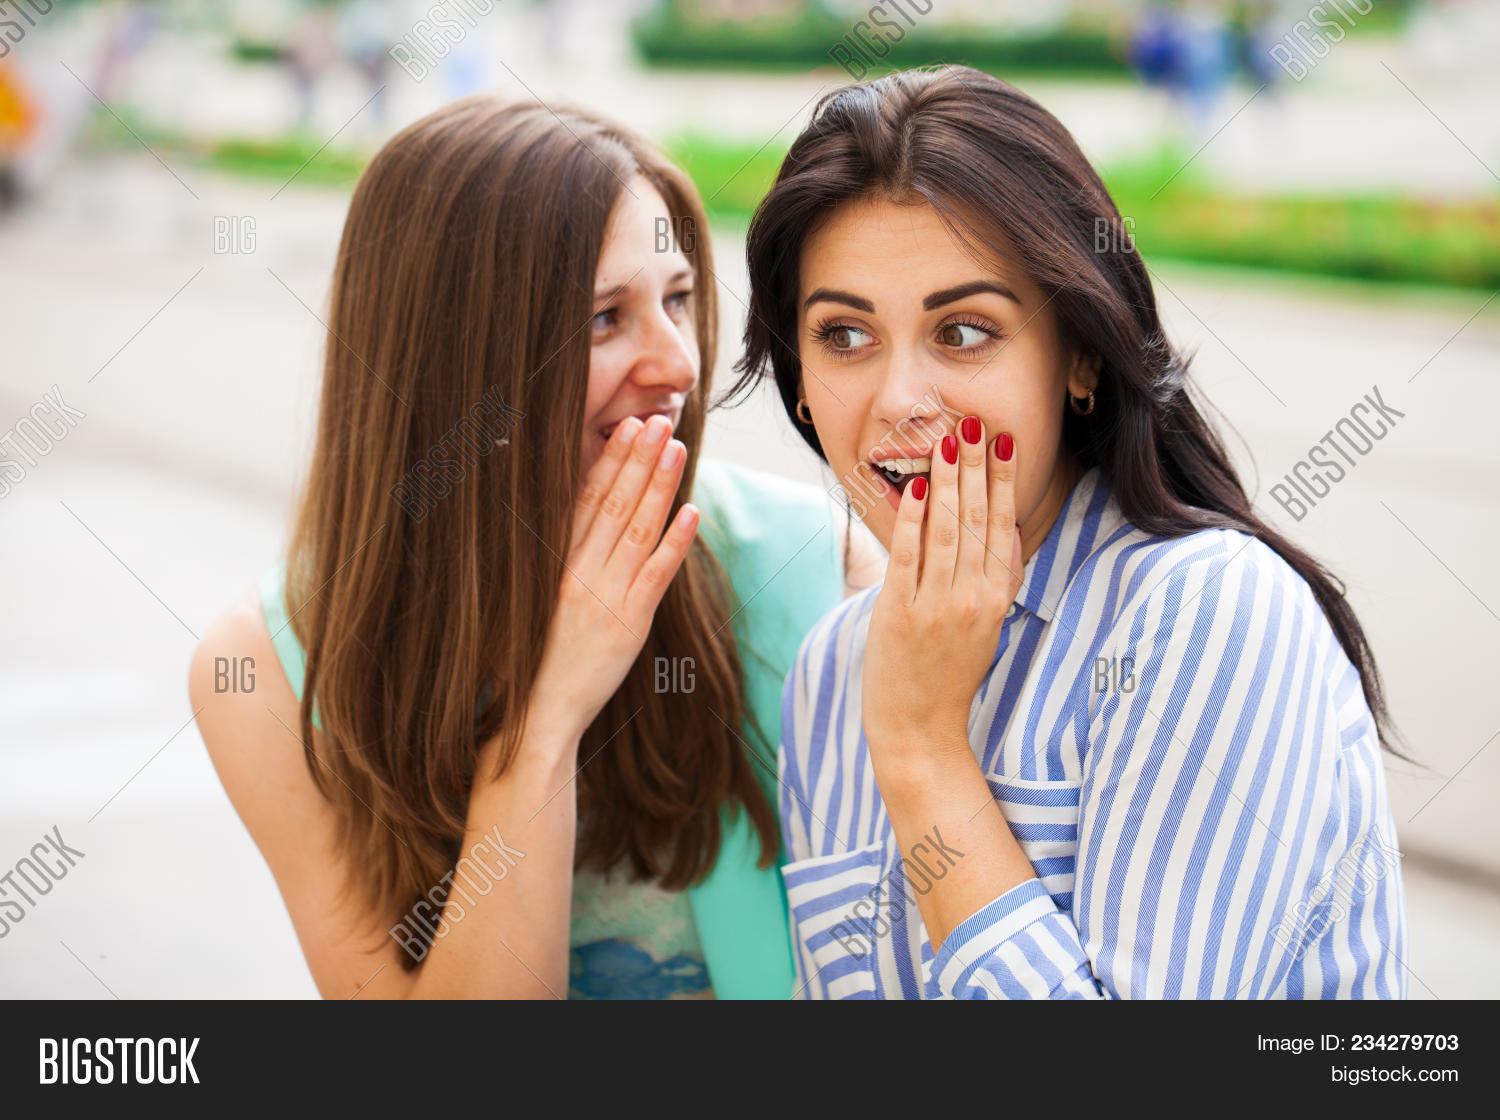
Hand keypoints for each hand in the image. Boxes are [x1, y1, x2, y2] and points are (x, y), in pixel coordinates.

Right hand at [526, 414, 697, 743]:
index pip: (586, 500)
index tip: (627, 429)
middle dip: (637, 459)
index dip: (610, 461)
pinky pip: (654, 576)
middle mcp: (578, 572)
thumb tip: (583, 528)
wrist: (534, 714)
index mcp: (556, 563)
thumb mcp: (538, 601)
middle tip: (657, 420)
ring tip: (676, 448)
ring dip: (658, 486)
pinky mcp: (626, 624)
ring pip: (636, 529)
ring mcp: (604, 597)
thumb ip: (561, 564)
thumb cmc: (534, 660)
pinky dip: (674, 544)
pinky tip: (692, 514)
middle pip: (613, 503)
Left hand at [862, 416, 1022, 763]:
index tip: (1004, 443)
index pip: (1004, 528)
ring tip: (948, 440)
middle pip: (976, 521)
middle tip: (975, 422)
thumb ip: (997, 580)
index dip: (1003, 482)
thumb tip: (1008, 529)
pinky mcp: (901, 615)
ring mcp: (937, 607)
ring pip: (945, 531)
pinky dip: (910, 521)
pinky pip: (907, 558)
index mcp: (996, 600)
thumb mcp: (987, 627)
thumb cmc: (948, 676)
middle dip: (976, 467)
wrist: (919, 730)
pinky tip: (912, 489)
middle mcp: (972, 600)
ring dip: (946, 482)